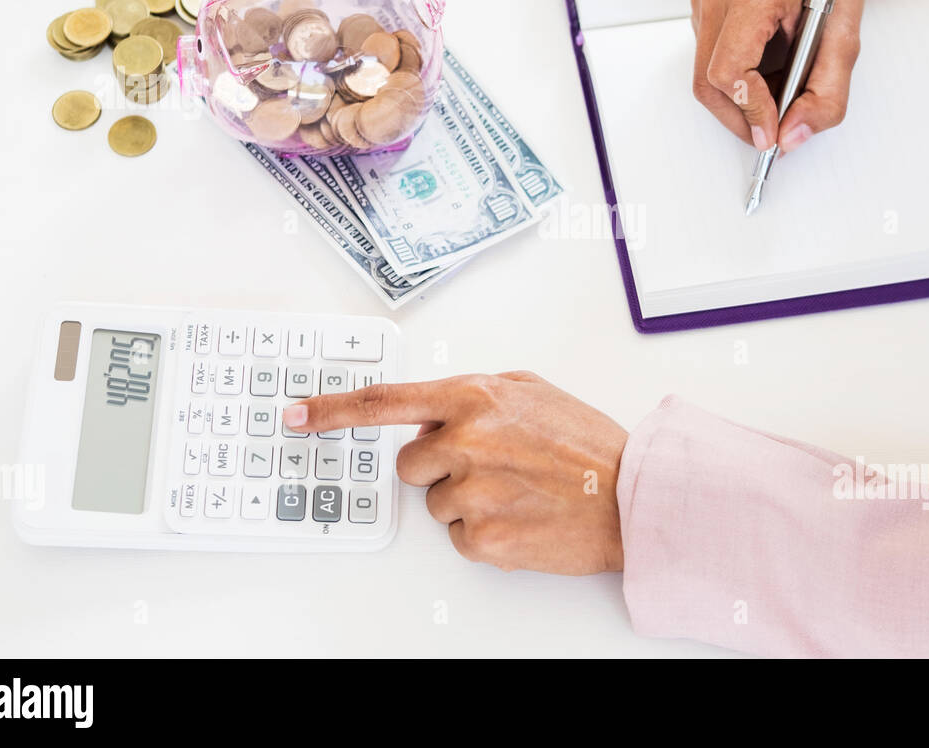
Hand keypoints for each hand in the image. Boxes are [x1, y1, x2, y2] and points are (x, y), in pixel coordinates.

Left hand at [282, 372, 628, 574]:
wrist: (631, 498)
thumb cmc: (587, 445)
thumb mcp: (532, 391)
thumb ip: (474, 393)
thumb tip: (435, 407)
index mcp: (475, 398)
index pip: (384, 401)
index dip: (332, 410)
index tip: (297, 415)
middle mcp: (466, 441)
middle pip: (409, 464)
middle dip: (440, 467)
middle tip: (493, 467)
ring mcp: (471, 492)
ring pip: (434, 503)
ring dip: (466, 500)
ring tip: (517, 492)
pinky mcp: (480, 538)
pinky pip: (456, 536)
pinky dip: (483, 531)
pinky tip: (520, 517)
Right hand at [690, 0, 889, 153]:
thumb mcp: (846, 34)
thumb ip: (826, 93)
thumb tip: (792, 136)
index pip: (729, 72)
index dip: (750, 113)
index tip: (774, 133)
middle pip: (708, 81)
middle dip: (741, 117)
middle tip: (774, 131)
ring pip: (705, 75)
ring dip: (740, 98)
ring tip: (777, 93)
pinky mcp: (702, 3)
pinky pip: (708, 59)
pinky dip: (736, 79)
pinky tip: (765, 69)